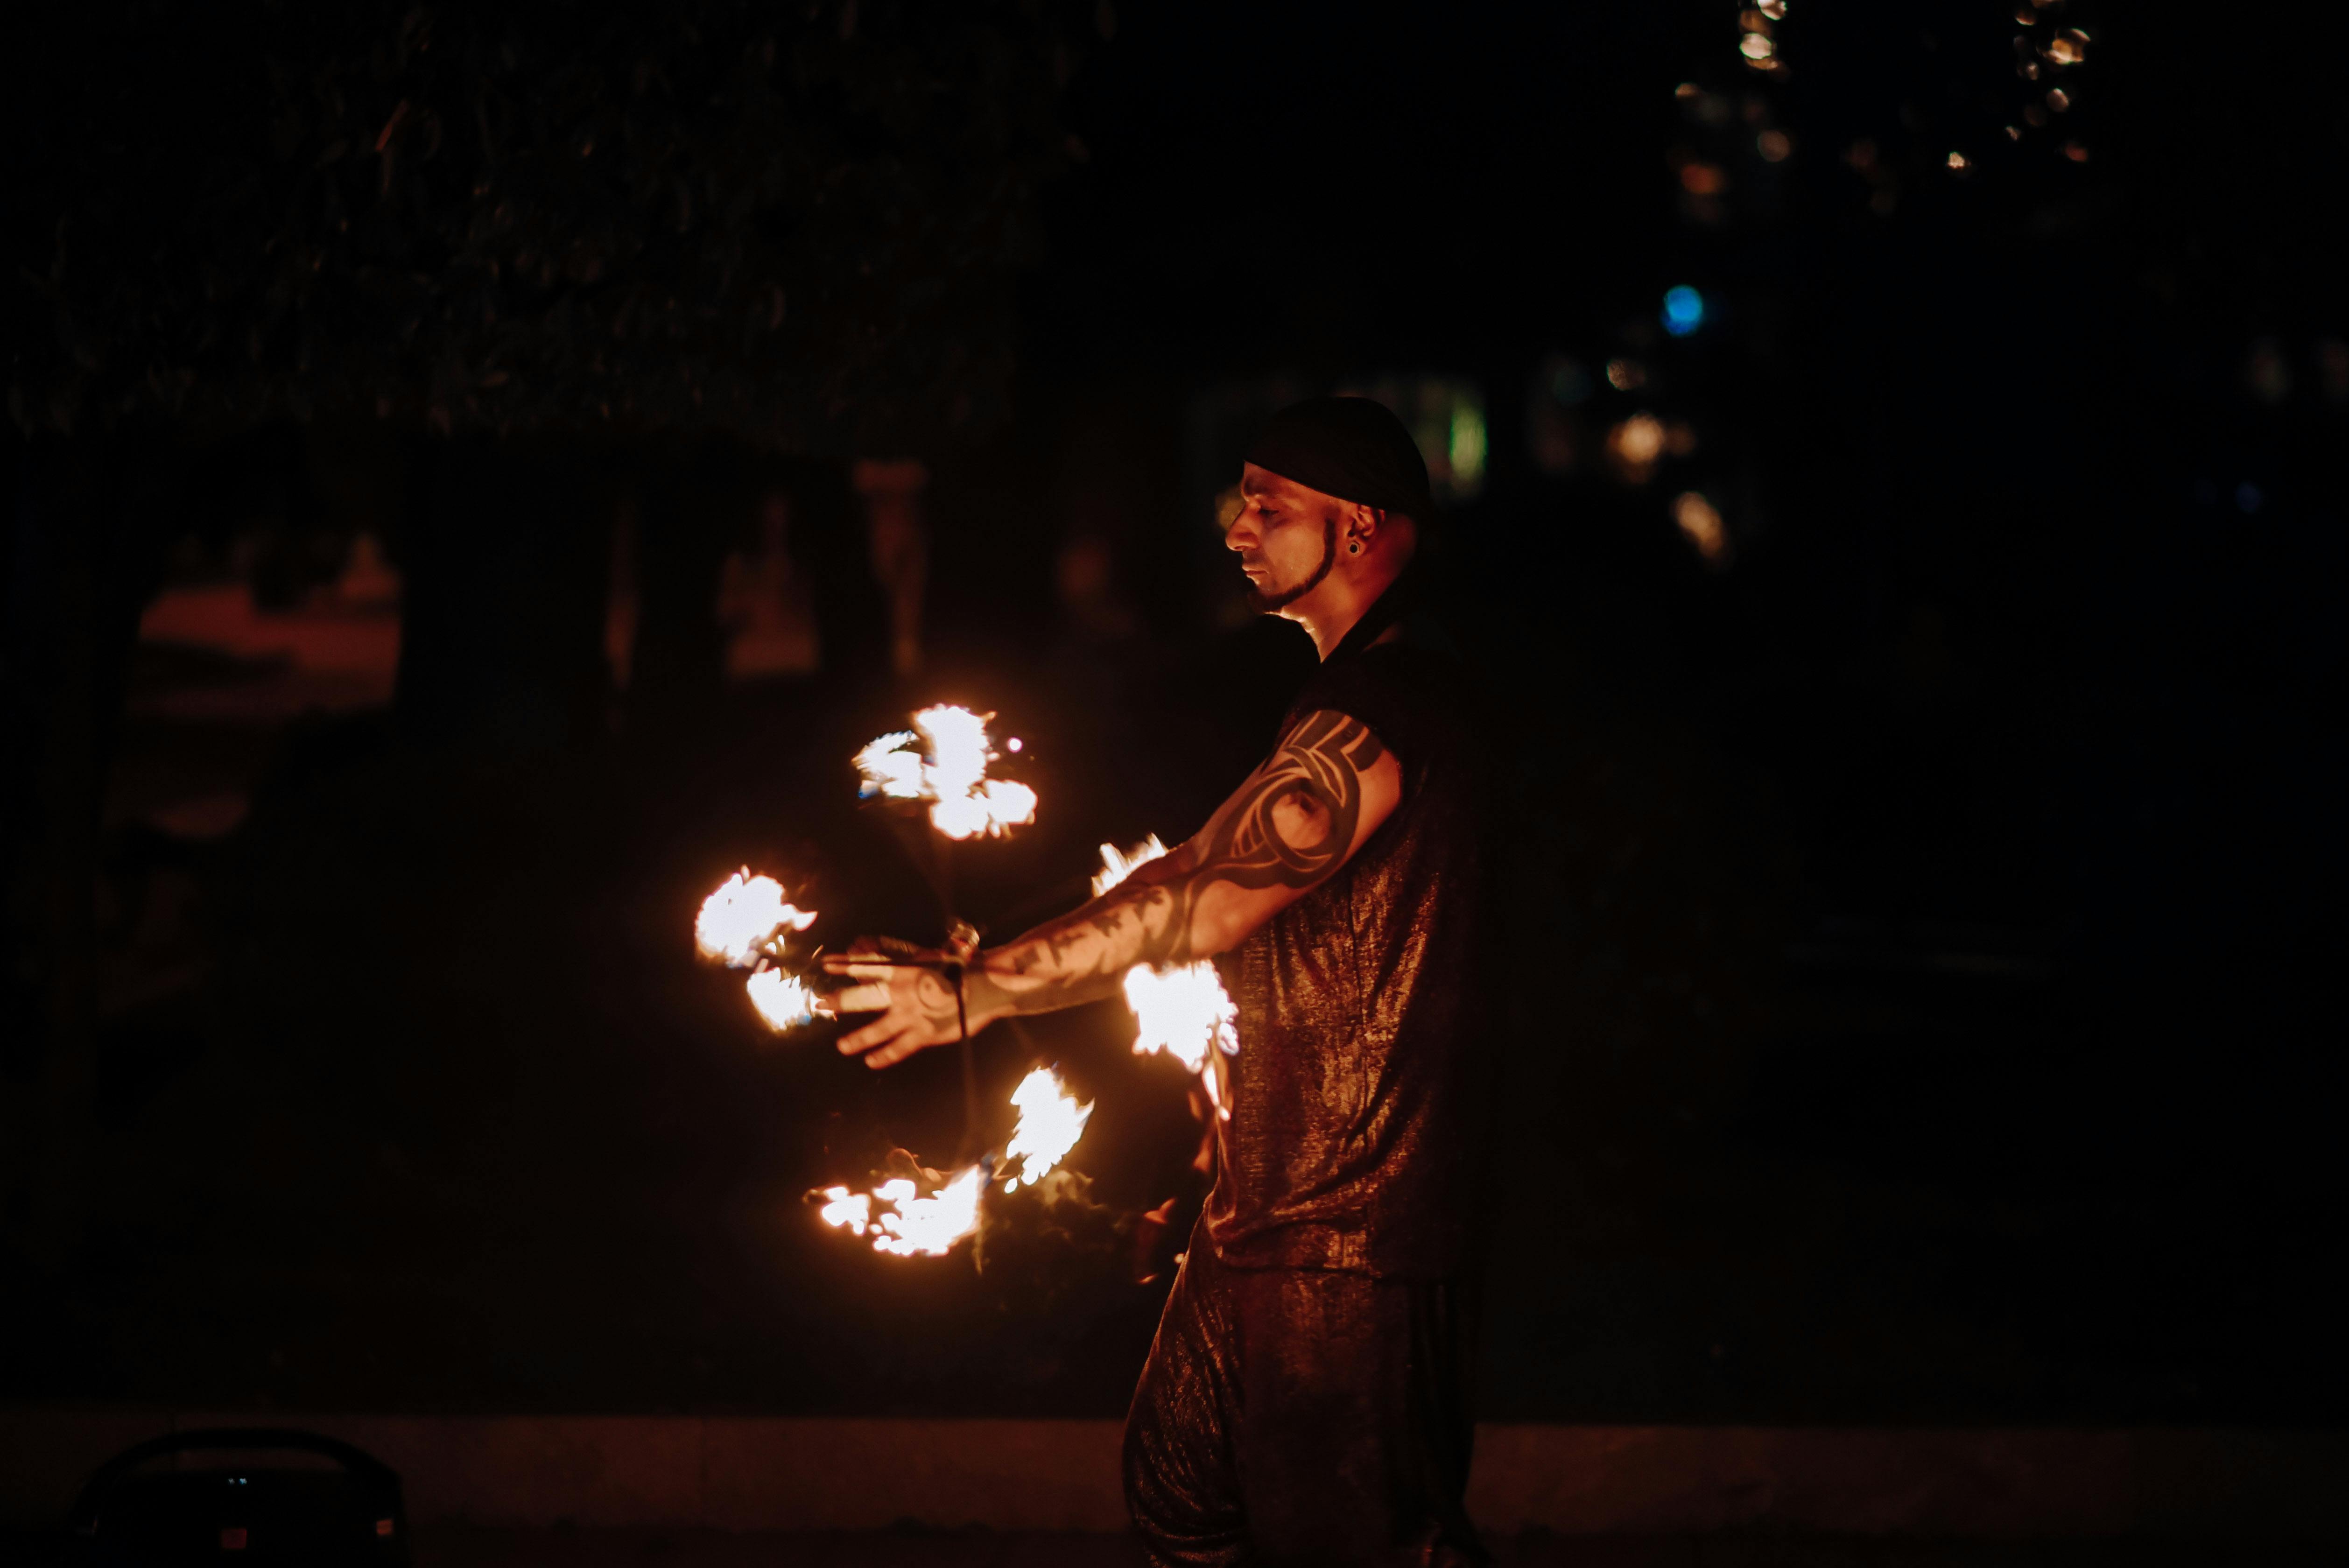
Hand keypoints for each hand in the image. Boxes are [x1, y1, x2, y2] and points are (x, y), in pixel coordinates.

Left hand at [821, 943, 978, 1068]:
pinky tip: (870, 1061)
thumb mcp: (928, 957)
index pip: (865, 966)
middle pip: (861, 998)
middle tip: (819, 1004)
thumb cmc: (959, 967)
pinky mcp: (923, 1034)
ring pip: (875, 1030)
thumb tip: (876, 949)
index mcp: (903, 970)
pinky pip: (898, 1048)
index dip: (844, 965)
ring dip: (856, 1039)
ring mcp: (910, 1016)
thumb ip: (902, 956)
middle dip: (838, 1001)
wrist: (986, 985)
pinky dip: (883, 1055)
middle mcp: (900, 993)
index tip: (826, 965)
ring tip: (841, 1047)